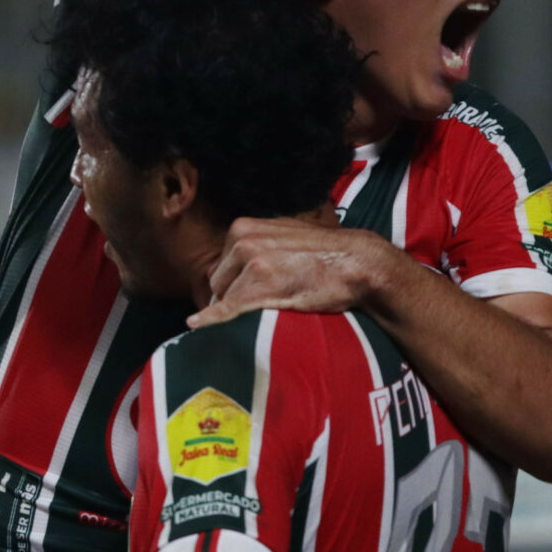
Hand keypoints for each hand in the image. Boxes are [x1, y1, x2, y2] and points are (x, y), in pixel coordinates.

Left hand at [191, 219, 391, 328]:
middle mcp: (243, 240)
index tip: (240, 297)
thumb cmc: (324, 253)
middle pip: (217, 281)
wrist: (356, 263)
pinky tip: (196, 324)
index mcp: (244, 227)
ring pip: (223, 296)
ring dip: (235, 309)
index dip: (230, 284)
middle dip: (230, 296)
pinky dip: (210, 319)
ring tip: (261, 315)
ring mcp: (251, 263)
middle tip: (254, 310)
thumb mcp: (284, 236)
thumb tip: (231, 264)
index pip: (221, 263)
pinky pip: (226, 308)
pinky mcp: (259, 287)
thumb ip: (257, 245)